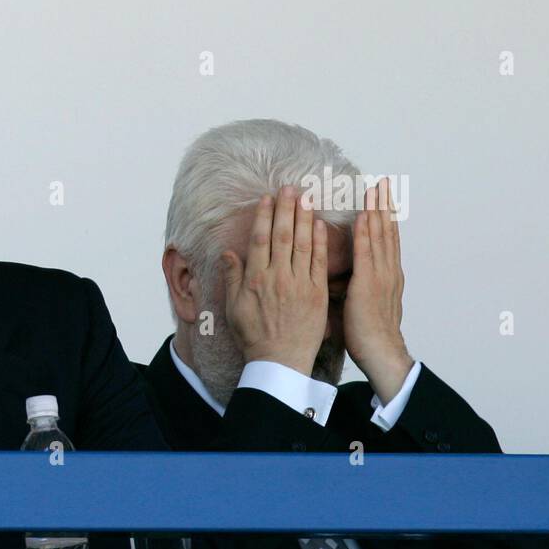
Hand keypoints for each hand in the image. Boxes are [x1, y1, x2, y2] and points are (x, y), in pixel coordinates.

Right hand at [221, 185, 328, 376]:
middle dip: (286, 209)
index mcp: (255, 279)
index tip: (268, 198)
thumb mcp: (234, 308)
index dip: (264, 216)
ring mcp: (299, 284)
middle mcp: (277, 277)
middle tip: (290, 188)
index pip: (260, 240)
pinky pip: (319, 262)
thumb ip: (232, 278)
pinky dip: (320, 242)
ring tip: (306, 198)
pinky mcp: (317, 293)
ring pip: (302, 244)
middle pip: (282, 236)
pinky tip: (321, 225)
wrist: (279, 360)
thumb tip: (228, 253)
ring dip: (304, 218)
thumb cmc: (254, 336)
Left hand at [343, 176, 412, 403]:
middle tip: (382, 182)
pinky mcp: (370, 284)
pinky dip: (366, 233)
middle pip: (386, 231)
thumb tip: (339, 277)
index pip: (385, 240)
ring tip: (375, 189)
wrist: (381, 352)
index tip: (379, 197)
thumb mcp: (361, 303)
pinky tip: (363, 216)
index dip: (383, 217)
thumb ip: (354, 285)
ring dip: (376, 210)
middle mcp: (388, 271)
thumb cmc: (367, 333)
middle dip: (384, 205)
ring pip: (380, 236)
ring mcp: (382, 276)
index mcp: (386, 275)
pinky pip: (367, 253)